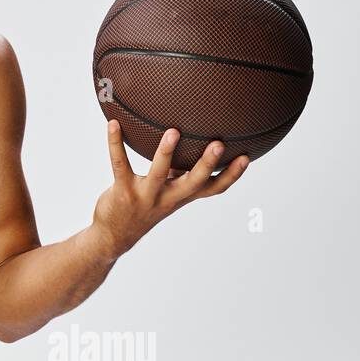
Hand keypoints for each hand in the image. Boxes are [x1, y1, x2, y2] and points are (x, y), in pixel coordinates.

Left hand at [92, 120, 248, 258]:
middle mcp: (167, 198)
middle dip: (207, 164)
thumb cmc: (144, 205)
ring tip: (173, 131)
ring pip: (158, 172)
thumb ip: (178, 172)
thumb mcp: (166, 193)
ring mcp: (145, 195)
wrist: (114, 236)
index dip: (231, 175)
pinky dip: (115, 143)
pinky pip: (119, 163)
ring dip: (166, 152)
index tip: (247, 157)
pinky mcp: (123, 191)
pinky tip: (112, 124)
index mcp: (181, 197)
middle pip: (193, 182)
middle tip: (219, 144)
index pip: (213, 189)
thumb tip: (189, 141)